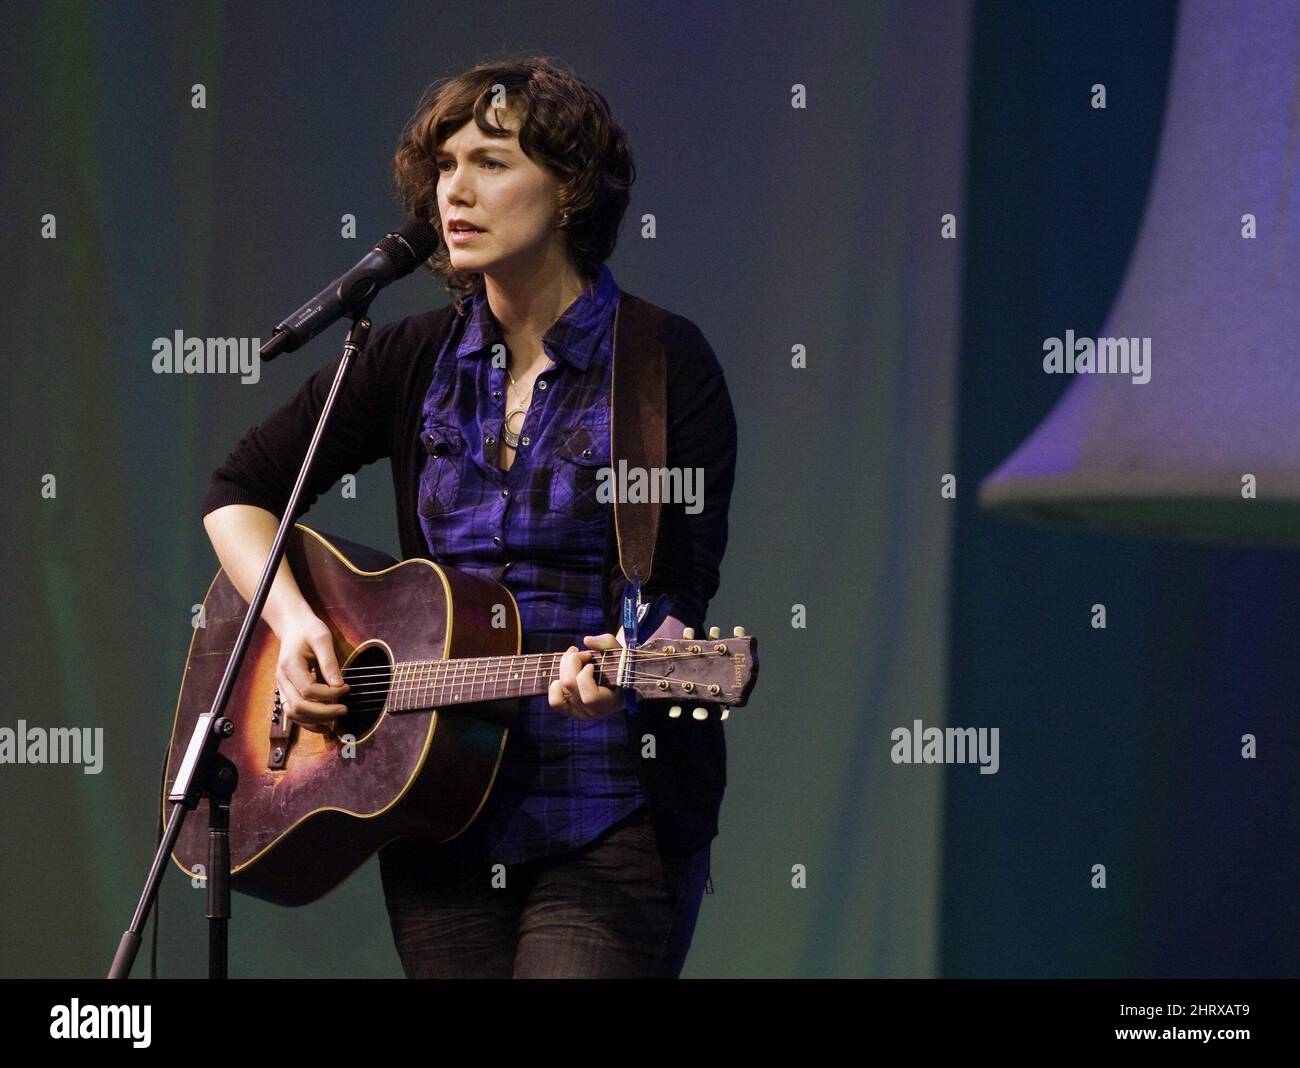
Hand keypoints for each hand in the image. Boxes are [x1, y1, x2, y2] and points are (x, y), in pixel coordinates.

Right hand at [274, 612, 349, 734]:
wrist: (293, 627)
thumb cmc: (308, 630)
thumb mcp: (322, 638)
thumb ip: (329, 662)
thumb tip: (339, 685)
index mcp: (290, 665)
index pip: (308, 689)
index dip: (329, 694)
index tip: (347, 688)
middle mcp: (282, 679)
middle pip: (299, 706)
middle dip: (324, 712)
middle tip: (345, 709)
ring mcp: (282, 687)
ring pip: (294, 714)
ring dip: (315, 720)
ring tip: (336, 719)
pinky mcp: (287, 691)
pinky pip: (294, 713)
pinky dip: (308, 721)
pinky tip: (325, 723)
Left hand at [549, 631, 626, 719]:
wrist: (620, 678)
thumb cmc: (621, 665)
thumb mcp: (621, 652)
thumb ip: (608, 643)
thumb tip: (587, 640)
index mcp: (611, 702)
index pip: (590, 696)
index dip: (585, 675)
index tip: (592, 663)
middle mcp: (594, 711)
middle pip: (570, 684)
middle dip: (573, 661)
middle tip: (584, 653)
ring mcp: (580, 711)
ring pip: (560, 687)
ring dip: (564, 667)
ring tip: (574, 656)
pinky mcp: (570, 709)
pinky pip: (555, 701)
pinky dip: (555, 685)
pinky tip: (565, 672)